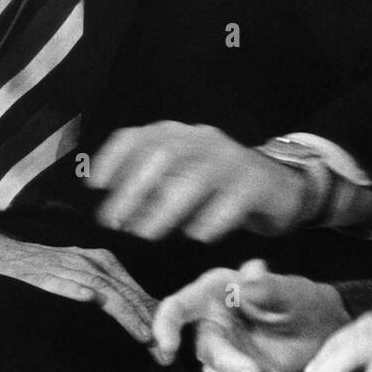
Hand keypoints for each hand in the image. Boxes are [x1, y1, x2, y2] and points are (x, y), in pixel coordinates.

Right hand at [0, 226, 160, 350]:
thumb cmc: (34, 271)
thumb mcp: (73, 277)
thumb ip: (98, 294)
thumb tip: (127, 324)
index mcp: (98, 262)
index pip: (133, 291)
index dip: (152, 316)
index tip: (169, 344)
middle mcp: (86, 261)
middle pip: (125, 292)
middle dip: (147, 321)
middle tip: (164, 350)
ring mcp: (63, 265)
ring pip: (102, 289)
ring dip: (125, 313)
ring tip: (144, 336)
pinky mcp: (39, 273)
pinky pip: (62, 281)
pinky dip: (78, 290)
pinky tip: (92, 300)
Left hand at [88, 121, 305, 240]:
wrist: (276, 185)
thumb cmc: (216, 186)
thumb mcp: (180, 178)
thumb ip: (149, 188)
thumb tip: (111, 209)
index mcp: (180, 135)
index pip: (140, 135)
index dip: (114, 158)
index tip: (95, 185)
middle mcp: (203, 140)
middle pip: (165, 153)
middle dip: (134, 188)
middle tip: (115, 221)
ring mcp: (232, 160)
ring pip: (196, 178)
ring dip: (166, 208)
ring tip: (146, 234)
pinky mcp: (255, 184)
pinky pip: (231, 202)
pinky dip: (210, 220)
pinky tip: (197, 236)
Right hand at [154, 259, 349, 371]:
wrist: (321, 331)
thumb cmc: (301, 300)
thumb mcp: (291, 290)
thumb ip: (268, 286)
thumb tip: (247, 278)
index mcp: (216, 290)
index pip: (179, 306)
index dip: (165, 325)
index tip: (168, 347)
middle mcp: (210, 320)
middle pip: (203, 348)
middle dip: (232, 364)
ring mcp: (220, 349)